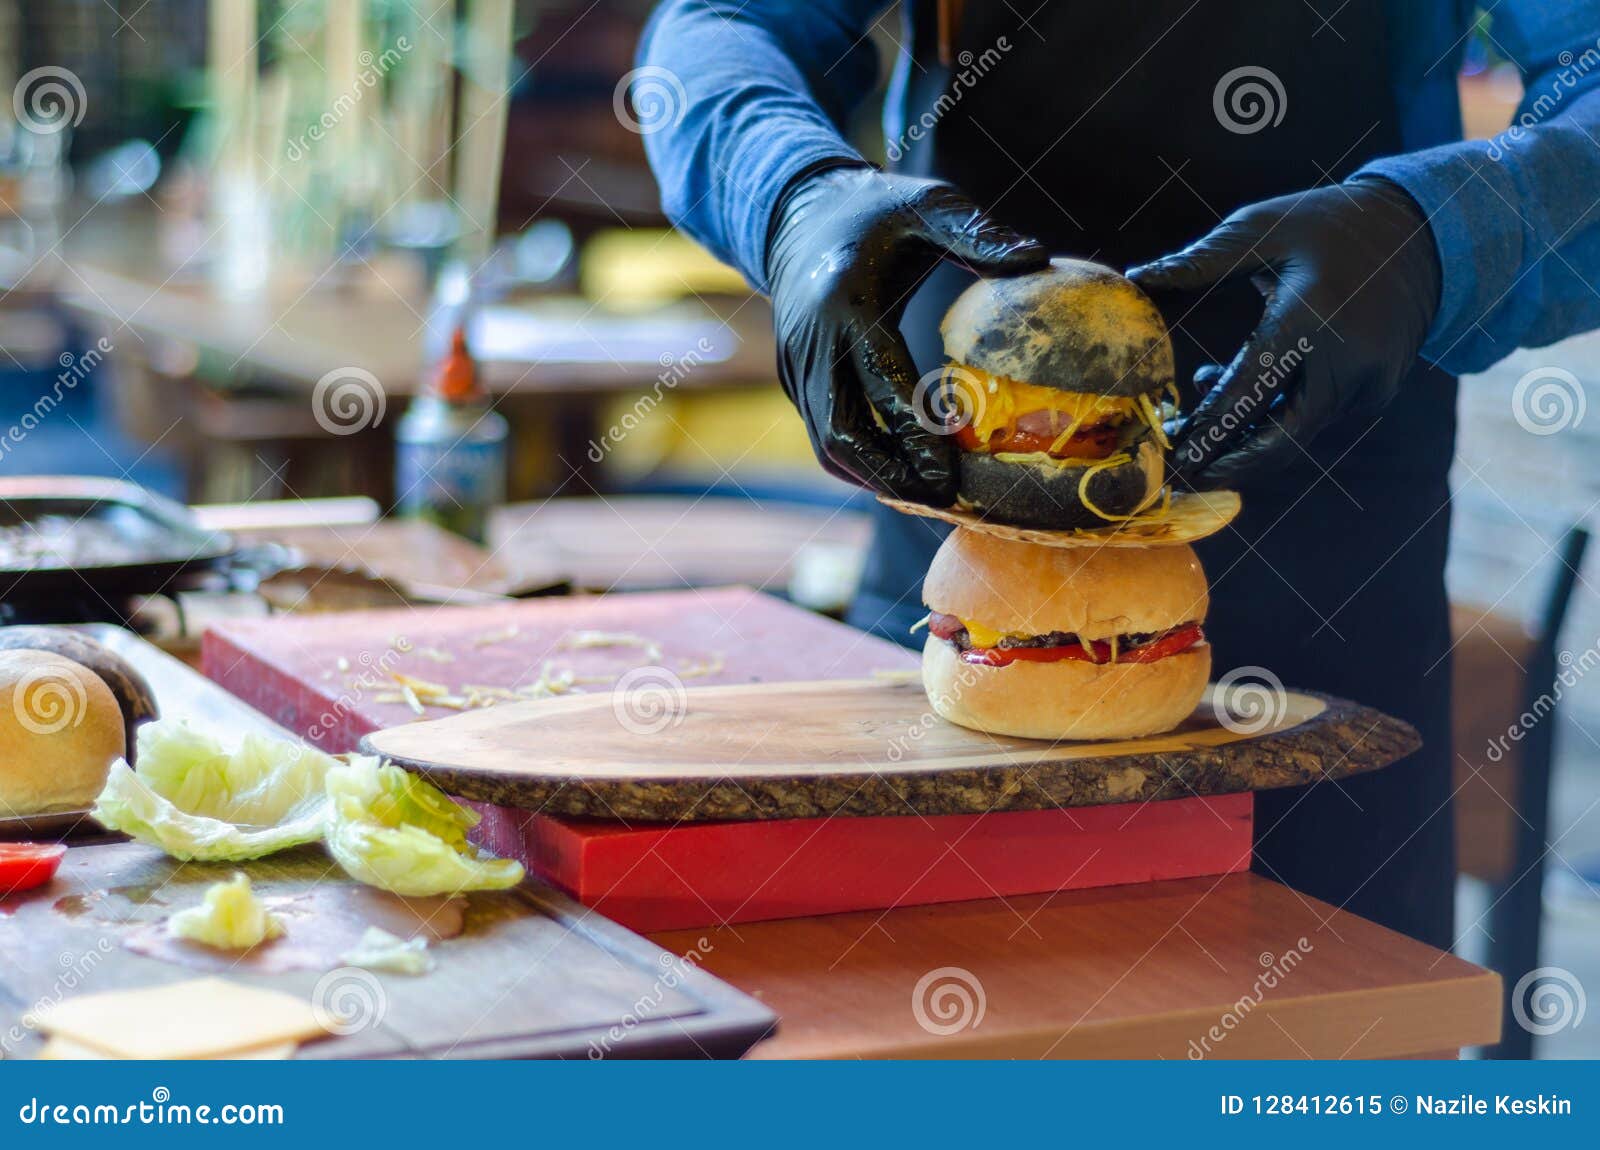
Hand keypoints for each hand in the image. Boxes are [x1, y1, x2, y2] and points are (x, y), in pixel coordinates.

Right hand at [766, 165, 1047, 503]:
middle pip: (843, 436)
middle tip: (942, 499)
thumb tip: (1036, 258)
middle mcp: (813, 344)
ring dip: (873, 477)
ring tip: (925, 495)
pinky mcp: (792, 379)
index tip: (951, 474)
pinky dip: (858, 459)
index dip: (915, 437)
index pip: (880, 387)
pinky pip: (823, 433)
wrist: (797, 212)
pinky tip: (899, 470)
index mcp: (848, 305)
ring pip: (827, 445)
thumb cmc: (874, 210)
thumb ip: (976, 233)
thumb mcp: (927, 203)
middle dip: (891, 476)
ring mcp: (796, 366)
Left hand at [1127, 178, 1439, 489]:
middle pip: (1281, 439)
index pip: (1249, 394)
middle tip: (1184, 472)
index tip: (1175, 459)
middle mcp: (1347, 360)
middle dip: (1230, 462)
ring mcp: (1370, 381)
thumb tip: (1140, 276)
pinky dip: (1279, 414)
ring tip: (1199, 410)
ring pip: (1297, 431)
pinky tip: (1243, 389)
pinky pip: (1318, 416)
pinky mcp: (1378, 390)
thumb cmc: (1330, 224)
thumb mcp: (1263, 228)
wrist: (1425, 231)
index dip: (1210, 433)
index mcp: (1311, 319)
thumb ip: (1202, 261)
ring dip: (1247, 431)